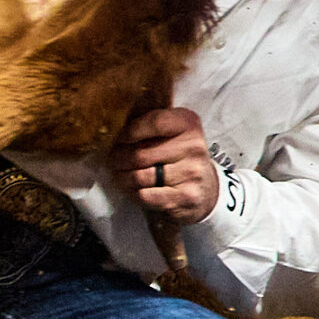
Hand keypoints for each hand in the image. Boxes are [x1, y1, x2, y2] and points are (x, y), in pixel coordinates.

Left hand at [111, 108, 218, 225]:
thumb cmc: (177, 157)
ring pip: (139, 176)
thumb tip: (115, 125)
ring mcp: (192, 172)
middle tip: (114, 161)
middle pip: (140, 154)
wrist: (205, 190)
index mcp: (188, 123)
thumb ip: (148, 125)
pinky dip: (133, 194)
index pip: (155, 122)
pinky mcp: (187, 196)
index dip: (130, 132)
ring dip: (123, 178)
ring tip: (120, 175)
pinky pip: (146, 196)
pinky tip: (133, 190)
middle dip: (119, 159)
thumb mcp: (170, 133)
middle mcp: (194, 146)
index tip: (120, 140)